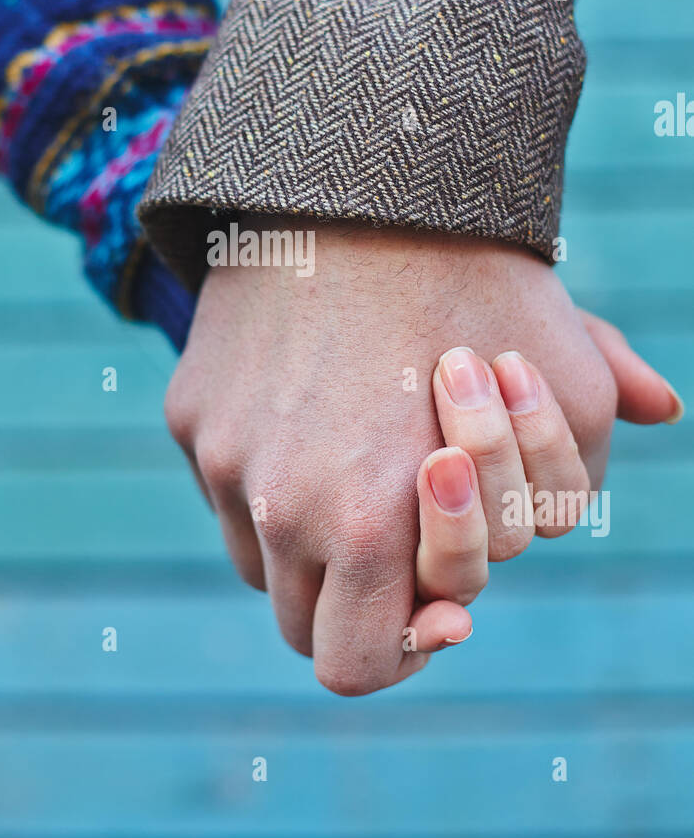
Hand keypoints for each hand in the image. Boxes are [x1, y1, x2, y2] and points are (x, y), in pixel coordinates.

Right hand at [164, 220, 680, 694]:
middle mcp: (272, 506)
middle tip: (402, 535)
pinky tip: (316, 407)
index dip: (402, 647)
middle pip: (302, 624)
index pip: (358, 665)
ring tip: (360, 458)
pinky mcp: (190, 413)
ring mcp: (219, 459)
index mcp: (363, 524)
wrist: (352, 172)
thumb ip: (585, 457)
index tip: (439, 607)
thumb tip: (656, 421)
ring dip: (313, 541)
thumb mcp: (566, 365)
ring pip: (260, 560)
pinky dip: (270, 474)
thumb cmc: (471, 277)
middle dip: (361, 596)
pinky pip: (225, 486)